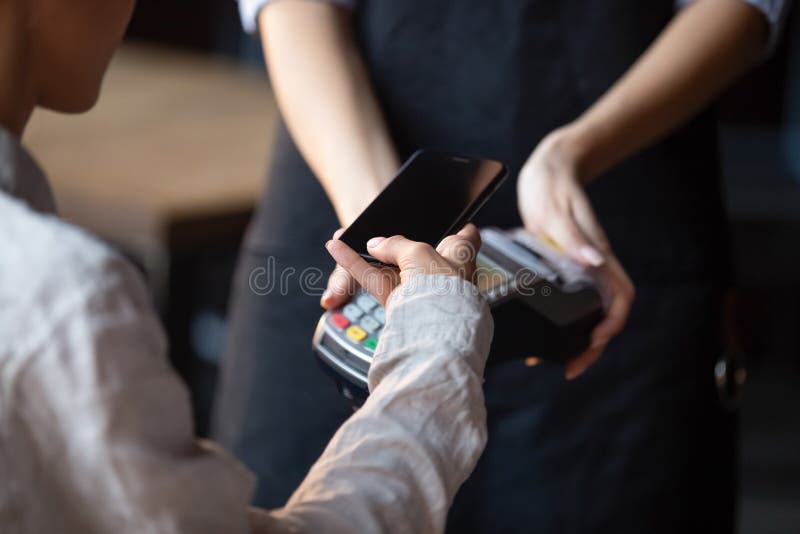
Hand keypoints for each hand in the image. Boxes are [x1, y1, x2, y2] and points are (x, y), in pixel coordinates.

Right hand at [323, 224, 480, 307]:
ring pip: (389, 267)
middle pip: (419, 254)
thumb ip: (396, 244)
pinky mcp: (397, 303)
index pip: (466, 238)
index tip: (456, 221)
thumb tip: (376, 246)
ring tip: (343, 238)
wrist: (434, 327)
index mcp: (459, 257)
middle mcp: (440, 275)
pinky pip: (373, 278)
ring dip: (367, 254)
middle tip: (379, 236)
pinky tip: (338, 249)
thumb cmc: (442, 288)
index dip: (460, 228)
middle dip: (396, 245)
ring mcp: (418, 290)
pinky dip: (354, 264)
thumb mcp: (419, 252)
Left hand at [518, 126, 634, 378]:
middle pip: (604, 315)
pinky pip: (566, 301)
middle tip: (571, 368)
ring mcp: (578, 269)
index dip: (611, 325)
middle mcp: (592, 266)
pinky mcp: (562, 268)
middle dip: (592, 346)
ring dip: (574, 339)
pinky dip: (556, 322)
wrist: (548, 171)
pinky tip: (537, 335)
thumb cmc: (553, 186)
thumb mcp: (556, 211)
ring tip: (554, 361)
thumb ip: (574, 237)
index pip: (620, 299)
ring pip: (585, 313)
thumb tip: (595, 261)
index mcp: (597, 256)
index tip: (593, 342)